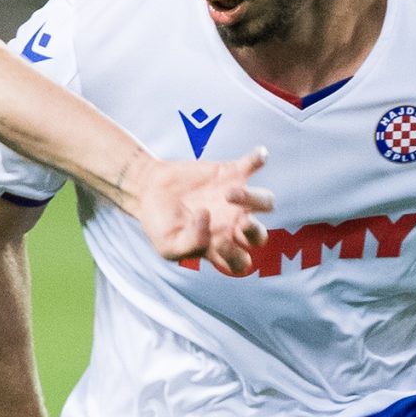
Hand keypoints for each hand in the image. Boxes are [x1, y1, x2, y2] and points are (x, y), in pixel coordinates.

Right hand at [122, 148, 271, 274]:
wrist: (149, 190)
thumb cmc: (160, 224)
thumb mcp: (167, 246)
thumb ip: (190, 244)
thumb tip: (207, 219)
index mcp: (219, 247)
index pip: (241, 262)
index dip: (235, 256)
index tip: (215, 241)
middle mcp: (232, 225)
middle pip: (260, 236)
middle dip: (255, 232)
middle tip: (239, 222)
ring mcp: (235, 199)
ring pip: (265, 202)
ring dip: (253, 198)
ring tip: (229, 193)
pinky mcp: (230, 173)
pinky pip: (253, 164)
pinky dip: (258, 158)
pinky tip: (259, 155)